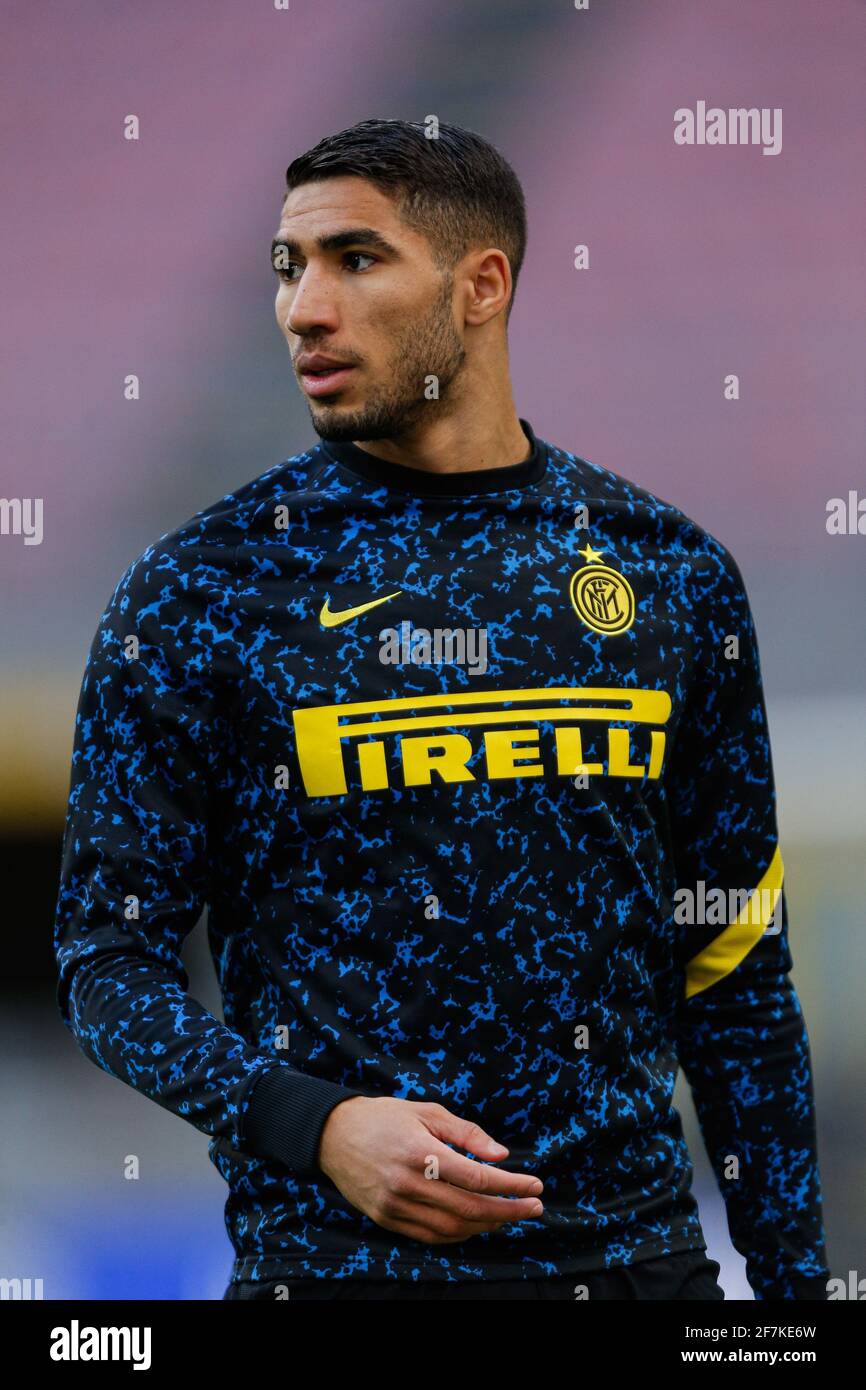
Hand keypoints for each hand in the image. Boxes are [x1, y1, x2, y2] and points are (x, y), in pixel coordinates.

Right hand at [317, 1095, 543, 1243]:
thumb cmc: (384, 1117)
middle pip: (470, 1209)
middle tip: (534, 1207)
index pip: (477, 1178)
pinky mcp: (387, 1220)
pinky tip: (475, 1223)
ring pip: (453, 1228)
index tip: (535, 1185)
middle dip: (509, 1211)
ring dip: (487, 1225)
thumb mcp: (427, 1112)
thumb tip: (501, 1155)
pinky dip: (459, 1234)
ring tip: (508, 1215)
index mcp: (420, 1152)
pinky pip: (431, 1236)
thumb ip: (466, 1133)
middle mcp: (408, 1184)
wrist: (333, 1136)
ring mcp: (396, 1206)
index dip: (511, 1186)